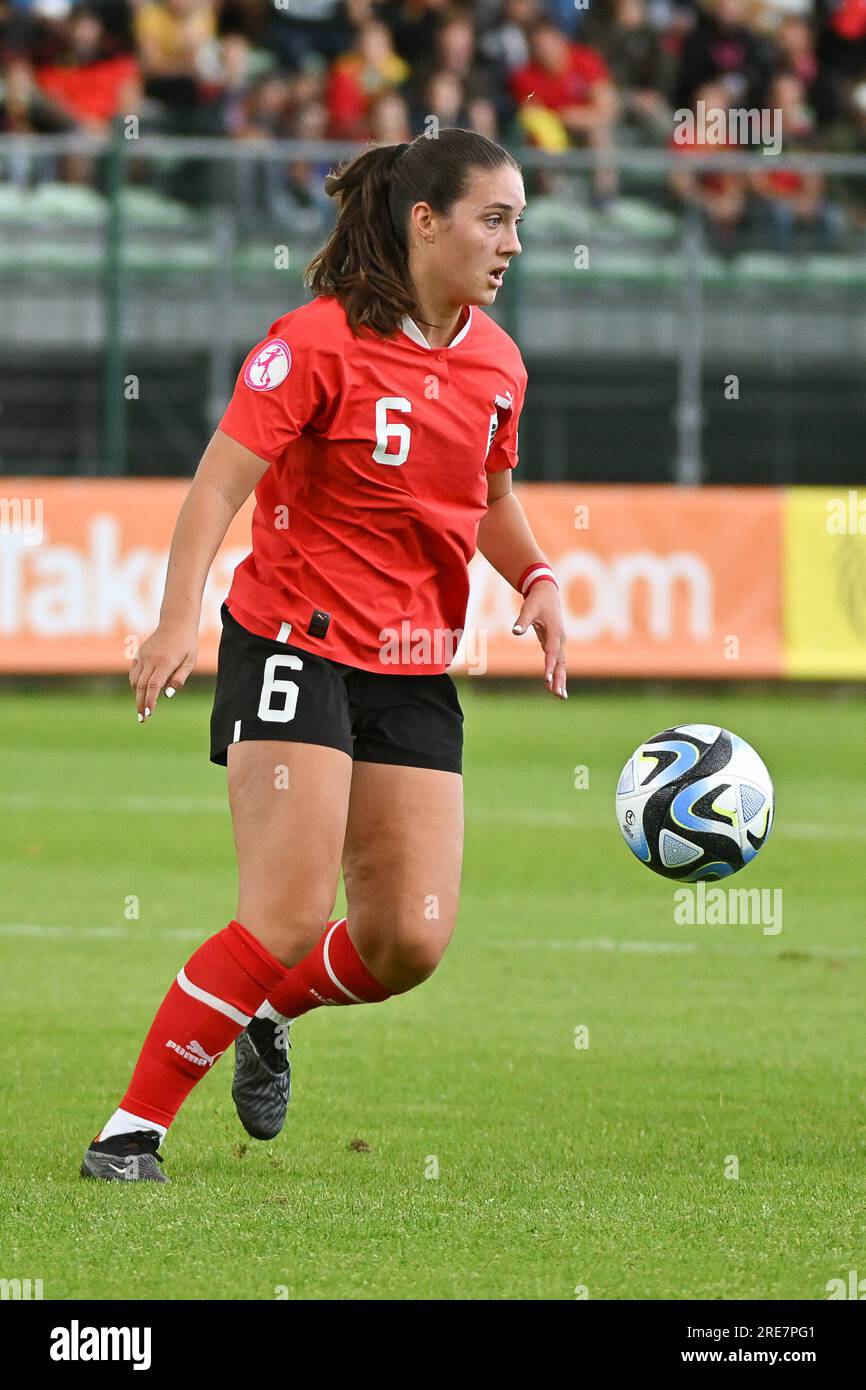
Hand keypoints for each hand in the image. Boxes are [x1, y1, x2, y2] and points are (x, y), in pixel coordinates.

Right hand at [130, 620, 198, 721]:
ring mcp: (142, 656)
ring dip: (137, 695)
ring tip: (143, 707)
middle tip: (142, 719)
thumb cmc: (187, 645)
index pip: (154, 686)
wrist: (176, 623)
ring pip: (135, 680)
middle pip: (141, 686)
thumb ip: (179, 679)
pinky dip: (135, 684)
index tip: (148, 714)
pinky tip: (141, 691)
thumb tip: (167, 695)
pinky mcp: (138, 654)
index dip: (150, 701)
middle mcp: (150, 659)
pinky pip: (133, 673)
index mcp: (164, 662)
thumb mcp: (189, 662)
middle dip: (140, 704)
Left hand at [512, 581, 566, 698]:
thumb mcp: (528, 609)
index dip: (549, 667)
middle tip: (559, 695)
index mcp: (555, 632)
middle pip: (560, 663)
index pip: (552, 653)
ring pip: (561, 665)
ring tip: (559, 696)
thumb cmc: (537, 601)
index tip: (547, 680)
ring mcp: (559, 643)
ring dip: (560, 680)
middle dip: (559, 679)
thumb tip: (515, 632)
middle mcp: (560, 640)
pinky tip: (553, 686)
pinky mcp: (554, 644)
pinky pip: (556, 662)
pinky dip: (556, 673)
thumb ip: (522, 621)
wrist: (547, 593)